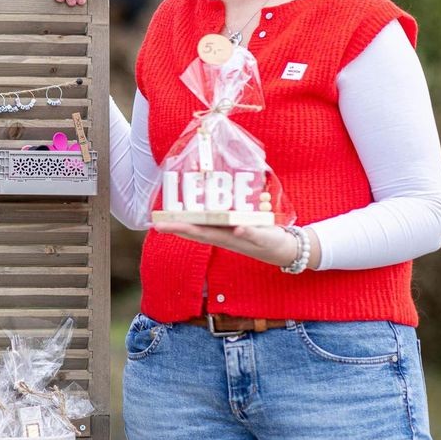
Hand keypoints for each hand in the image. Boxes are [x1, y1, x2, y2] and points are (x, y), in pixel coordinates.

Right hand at [154, 222, 314, 269]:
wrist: (283, 249)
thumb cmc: (259, 231)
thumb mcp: (241, 220)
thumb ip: (229, 210)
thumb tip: (216, 190)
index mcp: (220, 232)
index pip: (195, 229)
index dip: (175, 225)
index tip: (157, 221)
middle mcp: (227, 237)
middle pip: (200, 233)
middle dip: (180, 229)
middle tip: (161, 225)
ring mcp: (242, 238)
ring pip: (220, 236)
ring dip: (203, 231)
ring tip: (185, 227)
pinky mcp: (260, 238)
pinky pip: (252, 234)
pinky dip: (244, 230)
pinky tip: (238, 225)